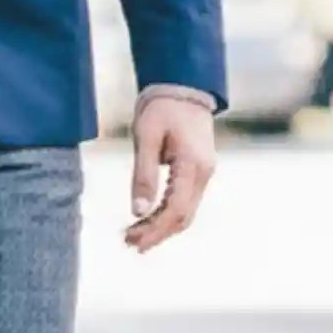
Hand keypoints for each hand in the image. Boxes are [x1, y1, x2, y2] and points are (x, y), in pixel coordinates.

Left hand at [124, 97, 215, 252]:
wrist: (182, 88)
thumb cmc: (161, 109)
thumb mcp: (146, 138)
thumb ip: (143, 175)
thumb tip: (138, 211)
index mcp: (193, 165)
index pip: (175, 210)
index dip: (154, 230)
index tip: (133, 241)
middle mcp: (203, 173)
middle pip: (182, 217)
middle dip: (156, 234)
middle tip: (128, 243)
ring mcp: (203, 173)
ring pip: (185, 212)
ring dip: (160, 227)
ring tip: (133, 236)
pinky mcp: (197, 172)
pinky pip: (184, 201)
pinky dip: (165, 214)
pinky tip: (147, 220)